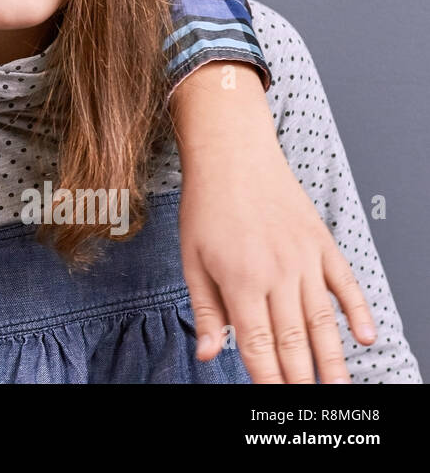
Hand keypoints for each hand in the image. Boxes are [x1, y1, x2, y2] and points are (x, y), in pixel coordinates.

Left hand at [171, 62, 376, 382]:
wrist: (232, 154)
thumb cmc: (206, 204)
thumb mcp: (192, 259)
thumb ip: (205, 309)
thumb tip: (209, 354)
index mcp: (241, 281)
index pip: (259, 346)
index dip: (268, 379)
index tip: (273, 402)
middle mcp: (278, 274)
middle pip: (295, 341)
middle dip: (302, 379)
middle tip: (308, 403)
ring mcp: (305, 259)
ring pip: (323, 321)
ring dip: (333, 359)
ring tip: (340, 389)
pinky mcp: (322, 243)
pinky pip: (346, 284)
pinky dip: (358, 312)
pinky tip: (366, 338)